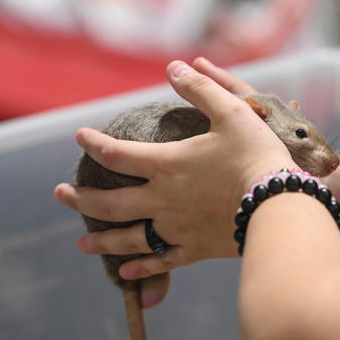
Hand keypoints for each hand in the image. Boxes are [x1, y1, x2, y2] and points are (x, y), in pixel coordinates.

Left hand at [54, 58, 296, 306]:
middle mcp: (162, 199)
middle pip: (109, 203)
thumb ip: (200, 88)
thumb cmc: (256, 154)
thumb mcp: (231, 111)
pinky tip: (126, 273)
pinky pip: (162, 261)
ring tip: (81, 242)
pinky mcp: (195, 248)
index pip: (116, 154)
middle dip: (80, 199)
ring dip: (101, 239)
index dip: (93, 144)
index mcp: (167, 164)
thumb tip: (173, 66)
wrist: (279, 204)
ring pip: (128, 238)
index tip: (79, 137)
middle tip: (60, 194)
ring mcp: (176, 227)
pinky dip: (142, 268)